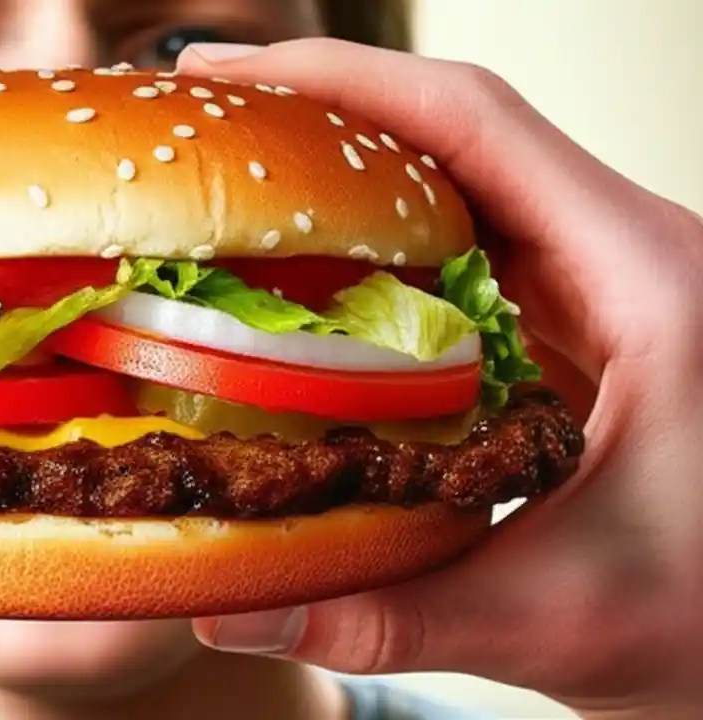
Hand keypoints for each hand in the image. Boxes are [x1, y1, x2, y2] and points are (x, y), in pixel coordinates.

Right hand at [178, 40, 702, 717]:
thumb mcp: (557, 619)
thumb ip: (384, 616)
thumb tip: (227, 614)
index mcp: (648, 282)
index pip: (477, 126)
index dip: (345, 82)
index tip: (235, 75)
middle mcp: (631, 257)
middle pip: (461, 136)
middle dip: (327, 109)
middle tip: (212, 108)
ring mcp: (609, 286)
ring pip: (468, 187)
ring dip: (356, 170)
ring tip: (245, 172)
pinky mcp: (587, 324)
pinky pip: (476, 249)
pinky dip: (386, 243)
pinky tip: (316, 267)